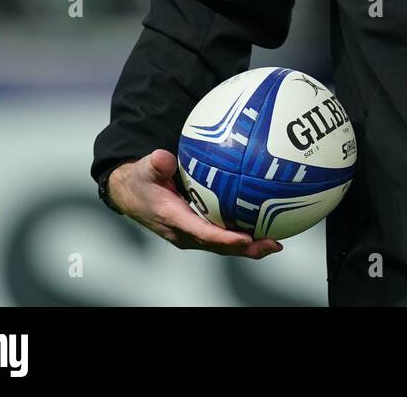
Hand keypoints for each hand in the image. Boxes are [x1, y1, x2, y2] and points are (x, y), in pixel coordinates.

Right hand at [107, 149, 281, 258]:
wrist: (131, 194)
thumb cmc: (141, 181)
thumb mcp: (144, 170)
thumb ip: (155, 165)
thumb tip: (164, 157)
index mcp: (173, 219)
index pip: (201, 232)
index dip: (224, 238)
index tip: (245, 238)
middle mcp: (184, 232)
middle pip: (219, 245)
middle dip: (246, 248)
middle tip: (272, 244)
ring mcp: (191, 233)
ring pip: (223, 244)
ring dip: (249, 246)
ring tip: (275, 242)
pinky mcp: (197, 229)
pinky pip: (222, 236)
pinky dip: (243, 236)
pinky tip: (264, 226)